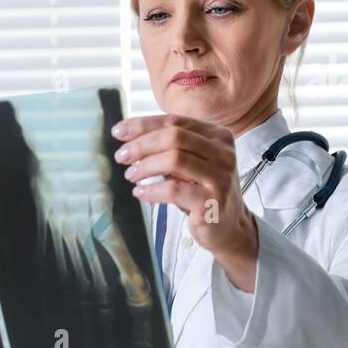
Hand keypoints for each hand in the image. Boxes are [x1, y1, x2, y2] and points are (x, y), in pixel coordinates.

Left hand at [111, 113, 259, 290]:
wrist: (228, 227)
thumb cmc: (202, 191)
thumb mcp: (189, 162)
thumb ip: (167, 147)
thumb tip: (127, 135)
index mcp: (218, 136)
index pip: (175, 121)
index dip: (143, 124)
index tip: (118, 131)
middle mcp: (223, 153)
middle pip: (174, 137)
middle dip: (141, 144)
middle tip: (121, 156)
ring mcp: (220, 178)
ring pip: (175, 159)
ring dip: (145, 166)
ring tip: (131, 175)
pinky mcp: (212, 202)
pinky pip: (175, 190)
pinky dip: (152, 190)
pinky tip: (140, 192)